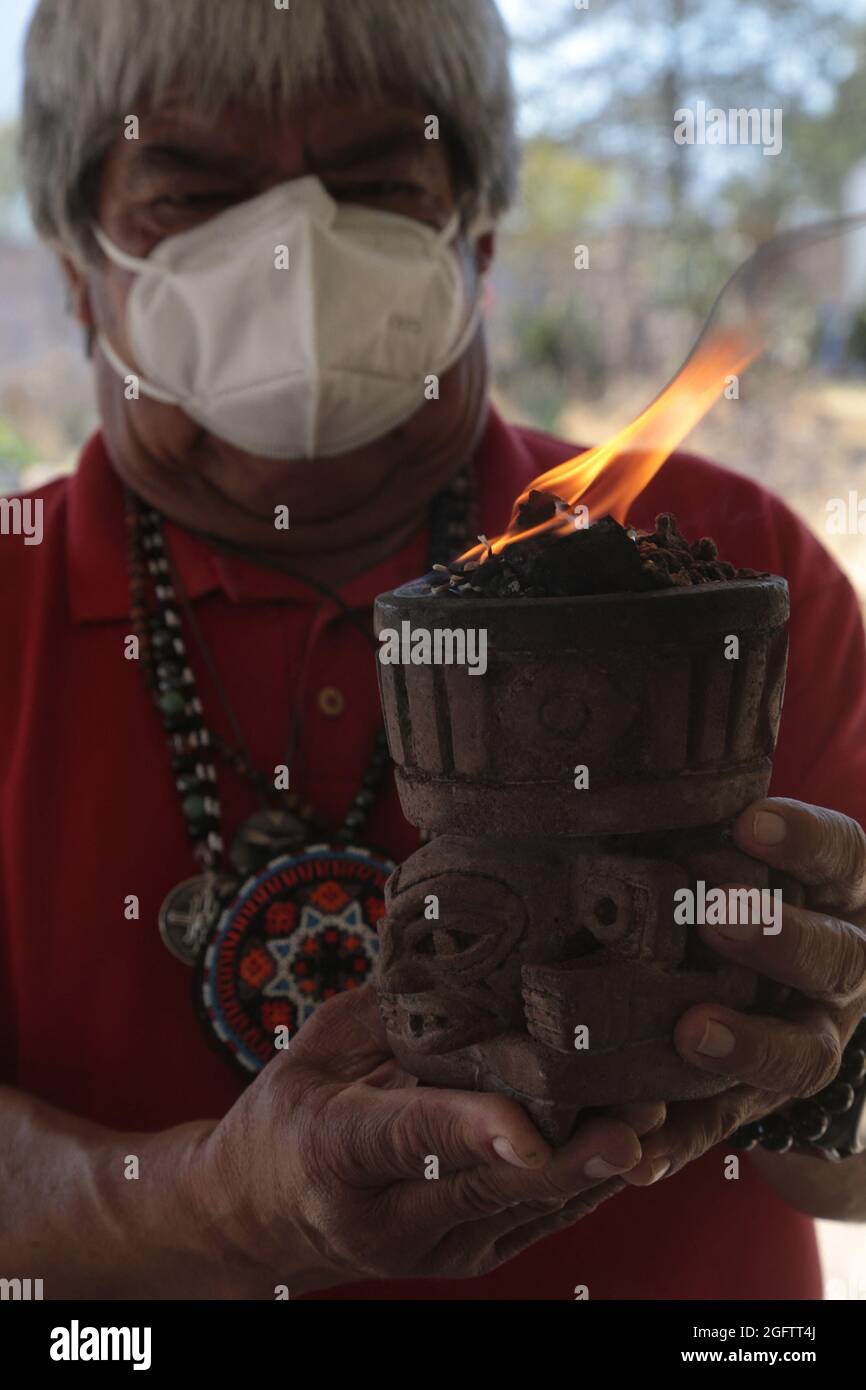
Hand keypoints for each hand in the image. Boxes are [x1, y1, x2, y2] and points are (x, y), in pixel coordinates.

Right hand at [193, 984, 649, 1292]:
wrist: (258, 1221)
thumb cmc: (286, 1116)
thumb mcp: (315, 1050)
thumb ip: (389, 1012)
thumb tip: (467, 947)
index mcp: (335, 1153)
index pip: (412, 1138)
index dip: (476, 1131)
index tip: (534, 1131)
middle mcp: (387, 1219)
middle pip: (491, 1188)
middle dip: (572, 1155)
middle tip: (639, 1114)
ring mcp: (433, 1251)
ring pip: (530, 1210)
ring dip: (600, 1165)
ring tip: (661, 1109)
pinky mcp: (470, 1258)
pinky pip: (541, 1219)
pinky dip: (589, 1181)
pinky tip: (637, 1138)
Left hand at [625, 796, 865, 1184]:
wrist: (791, 1000)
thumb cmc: (749, 895)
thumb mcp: (755, 861)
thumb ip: (709, 832)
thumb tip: (610, 776)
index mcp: (841, 895)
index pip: (840, 857)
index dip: (803, 840)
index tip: (749, 820)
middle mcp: (844, 970)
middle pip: (834, 959)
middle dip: (780, 938)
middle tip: (717, 916)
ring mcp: (813, 1041)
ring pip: (802, 1054)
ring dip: (747, 1044)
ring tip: (691, 1032)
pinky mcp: (764, 1101)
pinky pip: (730, 1126)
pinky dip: (686, 1141)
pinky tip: (640, 1156)